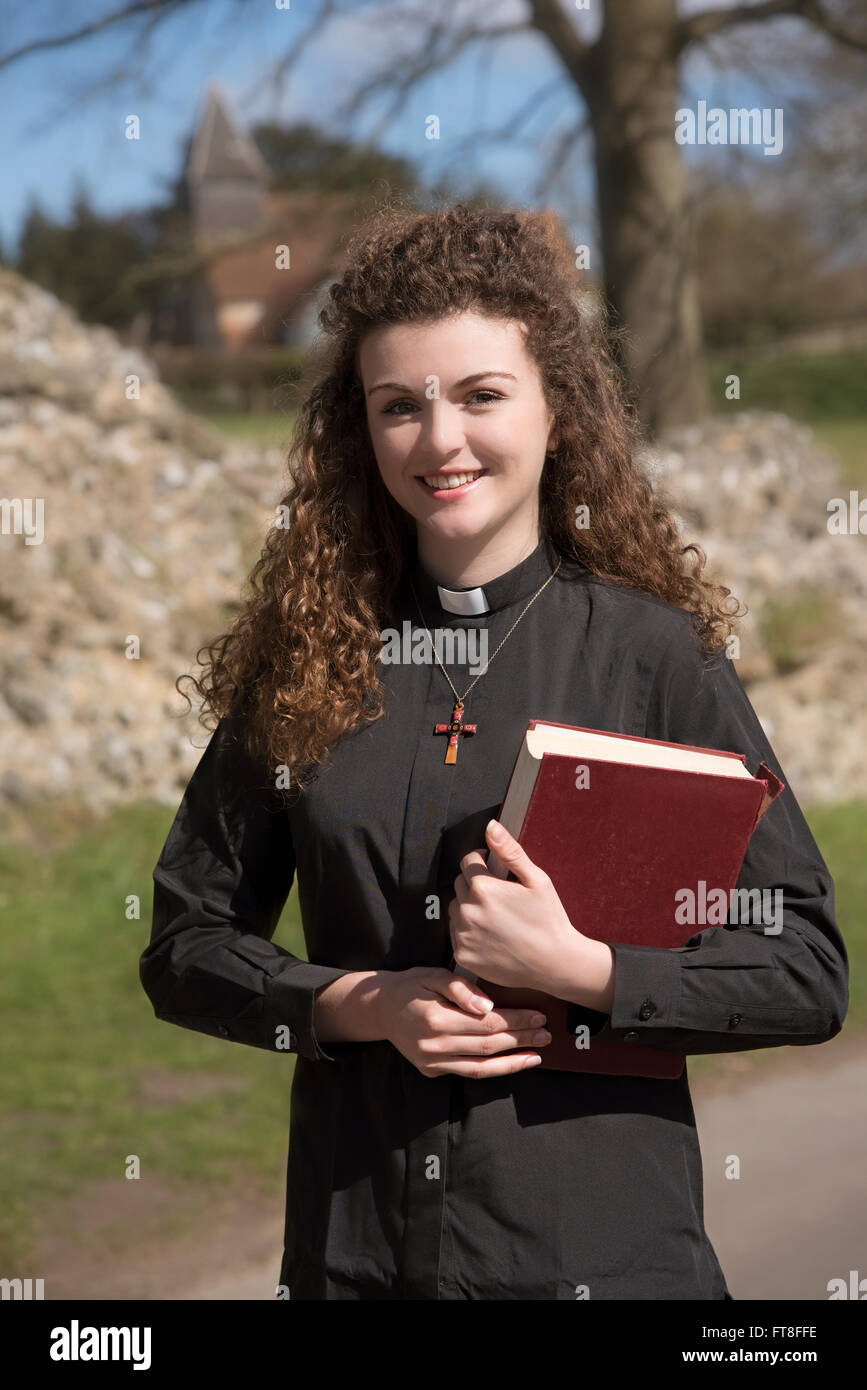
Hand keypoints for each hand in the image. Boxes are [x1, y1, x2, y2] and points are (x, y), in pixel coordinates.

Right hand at [379, 966, 551, 1078]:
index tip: (539, 1016)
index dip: (515, 1020)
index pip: (487, 1022)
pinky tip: (513, 1063)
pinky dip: (493, 1070)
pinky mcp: (431, 1071)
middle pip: (488, 1045)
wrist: (380, 1008)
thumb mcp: (433, 975)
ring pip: (481, 1067)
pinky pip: (468, 1072)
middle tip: (547, 1034)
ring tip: (537, 1055)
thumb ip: (460, 988)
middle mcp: (434, 1045)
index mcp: (436, 1018)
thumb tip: (487, 1005)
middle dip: (521, 1039)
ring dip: (513, 1062)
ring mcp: (432, 1062)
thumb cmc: (411, 985)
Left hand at [449, 819, 585, 991]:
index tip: (493, 867)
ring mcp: (463, 935)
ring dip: (469, 906)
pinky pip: (456, 933)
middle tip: (499, 896)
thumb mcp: (536, 880)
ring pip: (455, 909)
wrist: (555, 964)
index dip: (482, 860)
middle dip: (475, 883)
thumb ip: (510, 851)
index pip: (468, 861)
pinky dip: (468, 931)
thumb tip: (491, 827)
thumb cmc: (549, 920)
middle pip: (460, 884)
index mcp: (483, 888)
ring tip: (496, 916)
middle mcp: (467, 910)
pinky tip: (491, 934)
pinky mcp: (462, 955)